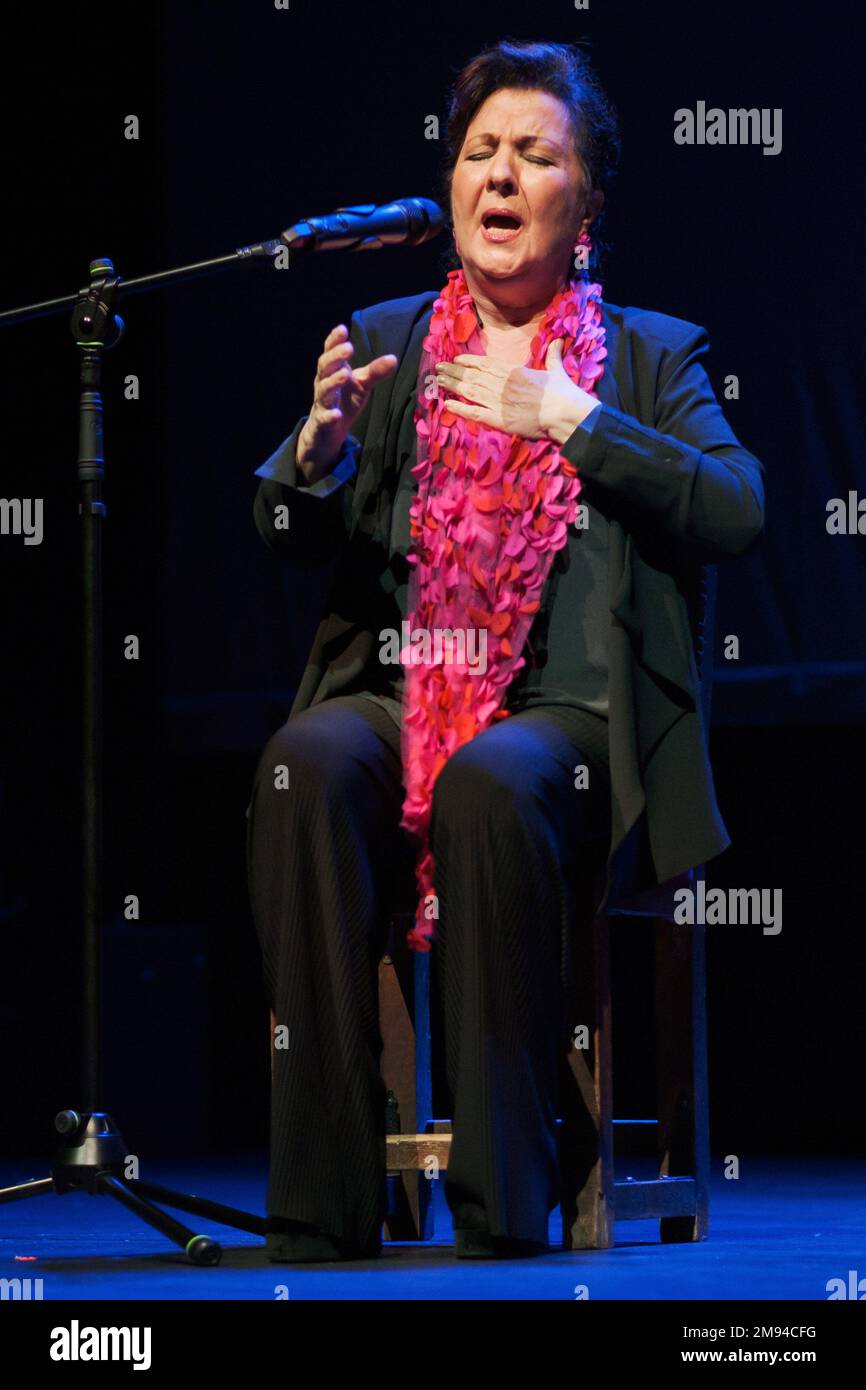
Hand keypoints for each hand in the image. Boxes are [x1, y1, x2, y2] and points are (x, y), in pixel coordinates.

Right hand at [297, 323, 397, 484]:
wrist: (326, 433)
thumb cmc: (344, 401)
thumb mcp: (362, 385)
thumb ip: (375, 372)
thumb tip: (393, 358)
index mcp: (332, 371)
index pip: (330, 352)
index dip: (334, 340)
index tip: (343, 329)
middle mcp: (323, 384)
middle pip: (324, 367)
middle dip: (335, 357)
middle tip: (348, 348)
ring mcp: (321, 403)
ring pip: (323, 390)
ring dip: (333, 382)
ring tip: (345, 374)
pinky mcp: (321, 423)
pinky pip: (323, 418)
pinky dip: (329, 416)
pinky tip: (336, 415)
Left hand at [433, 339, 599, 445]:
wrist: (564, 413)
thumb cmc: (562, 392)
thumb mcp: (556, 369)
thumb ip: (553, 355)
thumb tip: (558, 341)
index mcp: (513, 371)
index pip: (485, 363)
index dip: (468, 361)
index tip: (456, 360)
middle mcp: (501, 384)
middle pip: (472, 376)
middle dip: (454, 371)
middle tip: (439, 368)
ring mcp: (498, 402)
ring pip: (469, 391)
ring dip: (452, 385)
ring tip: (439, 381)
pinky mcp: (499, 420)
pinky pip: (474, 413)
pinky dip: (460, 409)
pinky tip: (447, 404)